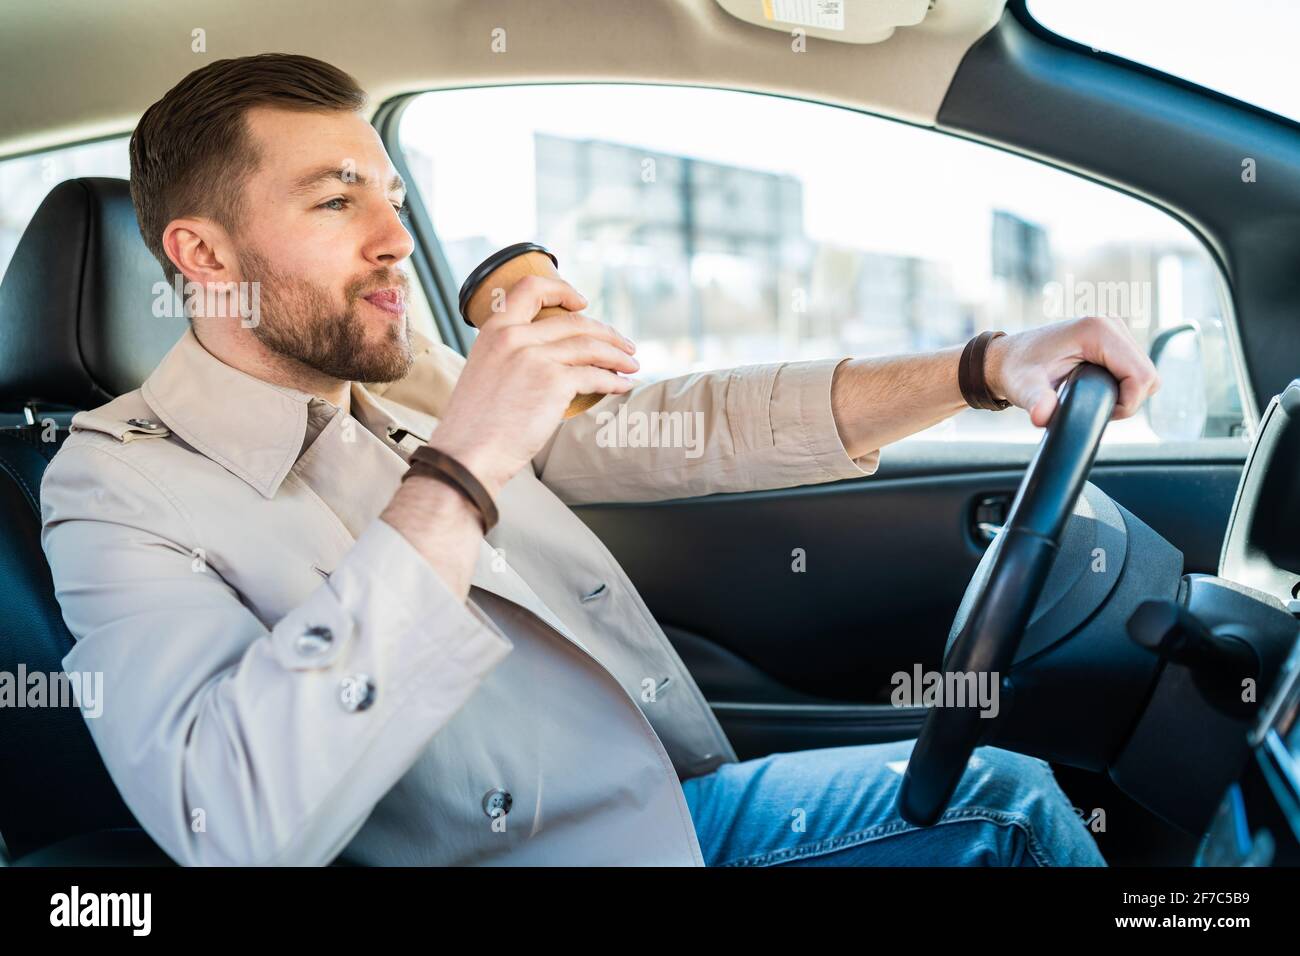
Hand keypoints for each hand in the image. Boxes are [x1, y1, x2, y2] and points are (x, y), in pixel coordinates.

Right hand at [428, 274, 637, 495]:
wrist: (467, 454)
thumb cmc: (475, 424)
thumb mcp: (485, 371)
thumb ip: (510, 355)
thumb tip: (548, 356)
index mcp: (495, 330)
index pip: (531, 288)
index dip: (562, 290)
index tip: (581, 303)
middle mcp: (515, 337)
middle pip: (575, 322)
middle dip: (607, 332)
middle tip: (624, 344)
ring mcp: (535, 358)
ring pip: (591, 346)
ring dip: (617, 355)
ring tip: (632, 364)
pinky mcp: (554, 383)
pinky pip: (595, 375)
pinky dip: (614, 380)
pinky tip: (622, 386)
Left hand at [985, 316, 1159, 427]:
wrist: (1006, 358)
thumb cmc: (1016, 371)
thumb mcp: (1025, 388)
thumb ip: (1037, 402)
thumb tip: (1043, 417)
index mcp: (1097, 330)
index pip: (1141, 375)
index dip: (1127, 403)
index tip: (1101, 413)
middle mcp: (1110, 322)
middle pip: (1147, 374)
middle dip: (1127, 399)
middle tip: (1094, 407)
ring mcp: (1114, 327)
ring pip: (1144, 371)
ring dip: (1126, 392)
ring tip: (1093, 398)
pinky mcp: (1113, 336)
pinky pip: (1134, 366)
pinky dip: (1123, 383)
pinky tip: (1097, 388)